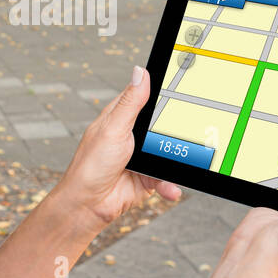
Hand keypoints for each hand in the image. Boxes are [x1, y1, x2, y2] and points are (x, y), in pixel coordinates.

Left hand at [52, 66, 181, 226]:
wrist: (88, 205)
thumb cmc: (91, 166)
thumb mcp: (113, 129)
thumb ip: (131, 103)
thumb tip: (140, 72)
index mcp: (121, 116)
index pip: (145, 95)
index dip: (163, 90)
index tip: (185, 83)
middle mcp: (132, 134)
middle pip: (163, 124)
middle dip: (175, 130)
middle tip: (189, 131)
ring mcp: (142, 156)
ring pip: (169, 152)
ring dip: (174, 162)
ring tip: (177, 167)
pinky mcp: (148, 177)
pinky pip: (167, 177)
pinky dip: (170, 184)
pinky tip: (170, 188)